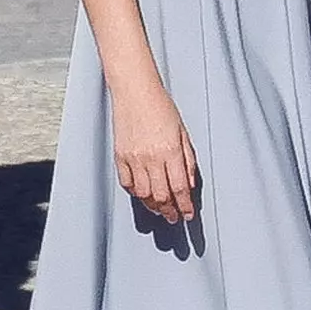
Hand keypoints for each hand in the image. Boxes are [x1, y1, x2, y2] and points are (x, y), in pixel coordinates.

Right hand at [112, 78, 197, 223]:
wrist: (135, 92)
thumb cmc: (161, 107)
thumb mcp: (183, 133)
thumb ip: (188, 160)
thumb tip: (190, 183)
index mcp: (170, 151)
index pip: (180, 188)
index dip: (185, 206)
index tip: (187, 215)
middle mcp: (151, 158)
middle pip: (161, 196)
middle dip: (170, 211)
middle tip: (174, 217)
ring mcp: (133, 158)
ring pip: (143, 194)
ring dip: (153, 206)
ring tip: (160, 210)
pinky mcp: (120, 156)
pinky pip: (127, 183)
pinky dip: (136, 192)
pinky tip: (143, 194)